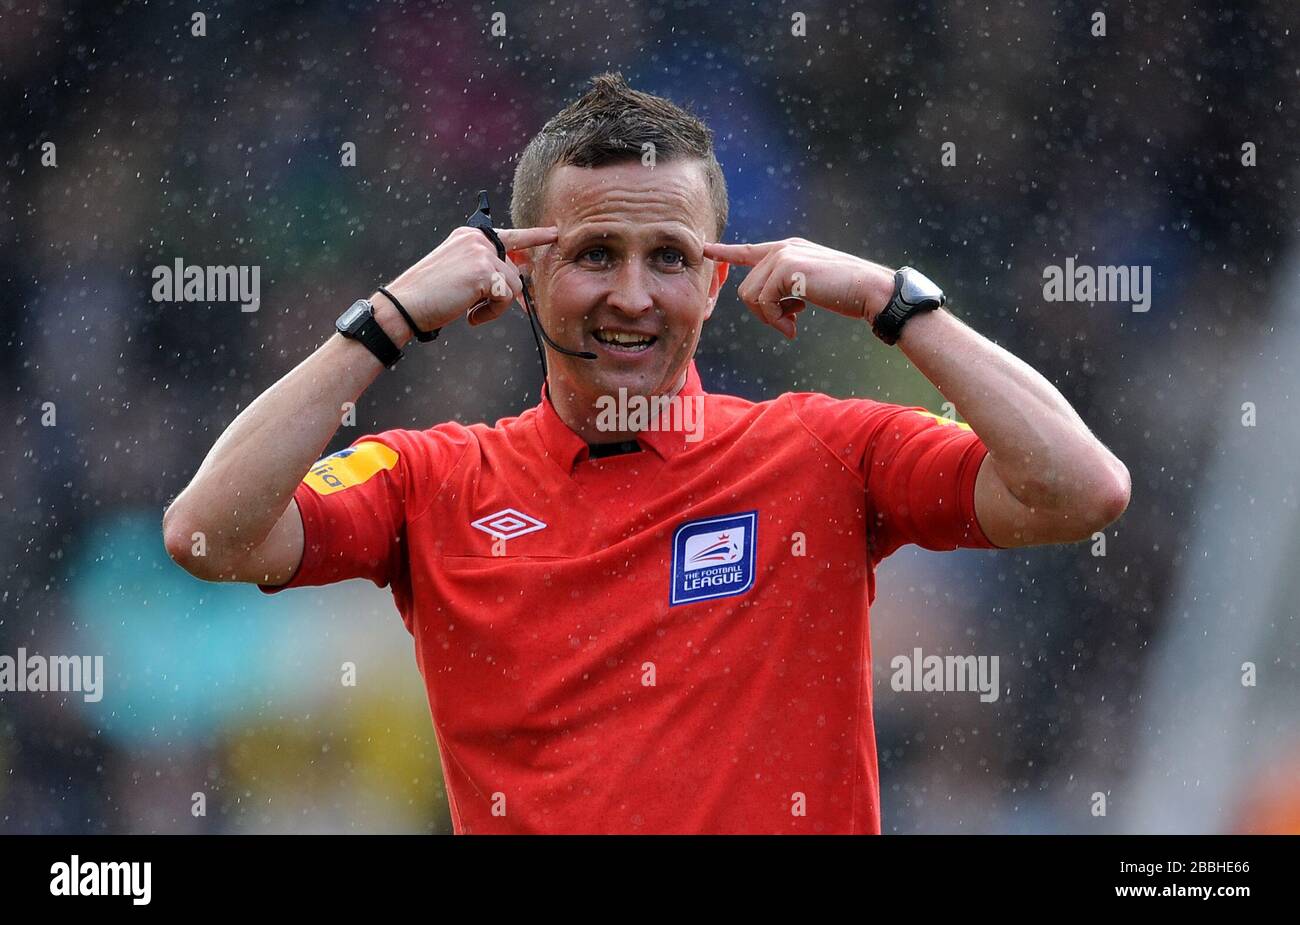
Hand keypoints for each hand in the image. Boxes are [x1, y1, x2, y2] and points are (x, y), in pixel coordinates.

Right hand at [380, 225, 558, 331]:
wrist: (405, 304)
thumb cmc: (429, 295)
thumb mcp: (458, 271)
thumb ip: (484, 267)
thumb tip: (517, 278)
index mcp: (469, 236)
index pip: (509, 234)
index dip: (534, 236)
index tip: (554, 233)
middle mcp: (477, 240)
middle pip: (513, 271)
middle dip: (502, 294)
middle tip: (475, 307)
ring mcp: (481, 253)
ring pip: (513, 286)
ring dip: (495, 307)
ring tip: (468, 310)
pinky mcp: (484, 271)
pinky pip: (506, 298)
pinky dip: (491, 313)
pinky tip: (470, 315)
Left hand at [703, 238, 895, 338]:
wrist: (871, 290)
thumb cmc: (847, 293)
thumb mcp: (811, 287)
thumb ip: (787, 290)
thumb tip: (770, 308)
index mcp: (789, 250)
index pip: (749, 251)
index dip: (725, 253)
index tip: (705, 250)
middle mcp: (783, 248)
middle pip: (747, 288)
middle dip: (764, 314)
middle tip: (790, 323)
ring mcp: (783, 255)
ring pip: (750, 296)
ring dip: (770, 319)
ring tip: (794, 323)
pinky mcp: (785, 267)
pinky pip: (762, 302)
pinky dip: (776, 320)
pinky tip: (795, 325)